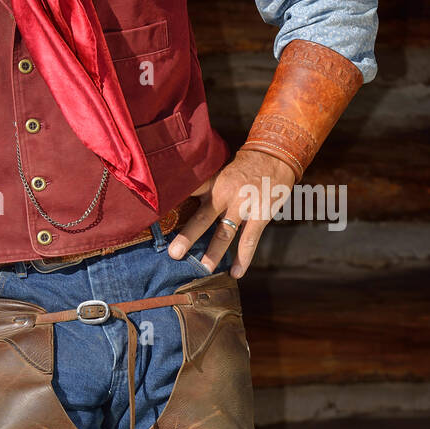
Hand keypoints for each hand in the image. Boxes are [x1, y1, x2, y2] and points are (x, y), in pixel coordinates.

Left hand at [167, 149, 295, 278]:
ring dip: (214, 252)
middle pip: (203, 217)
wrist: (274, 155)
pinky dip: (243, 258)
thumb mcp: (220, 171)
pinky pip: (250, 240)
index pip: (187, 192)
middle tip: (174, 254)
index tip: (155, 219)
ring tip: (203, 269)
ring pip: (225, 232)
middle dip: (188, 237)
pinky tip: (236, 273)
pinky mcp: (260, 215)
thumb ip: (205, 188)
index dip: (171, 204)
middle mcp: (225, 193)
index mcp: (212, 182)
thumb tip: (182, 201)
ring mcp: (243, 205)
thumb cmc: (245, 165)